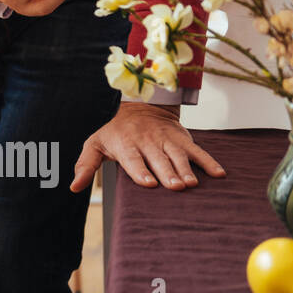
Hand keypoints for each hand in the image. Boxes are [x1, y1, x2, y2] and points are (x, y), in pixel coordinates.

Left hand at [70, 101, 225, 191]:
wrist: (139, 105)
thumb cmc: (114, 131)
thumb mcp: (95, 143)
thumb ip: (85, 165)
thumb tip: (74, 187)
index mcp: (126, 144)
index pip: (133, 159)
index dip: (140, 171)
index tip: (148, 183)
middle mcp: (147, 142)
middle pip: (158, 159)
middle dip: (167, 173)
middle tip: (175, 187)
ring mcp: (166, 140)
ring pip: (178, 156)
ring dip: (186, 169)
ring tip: (191, 184)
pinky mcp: (182, 139)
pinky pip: (197, 150)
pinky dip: (208, 161)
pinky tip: (218, 174)